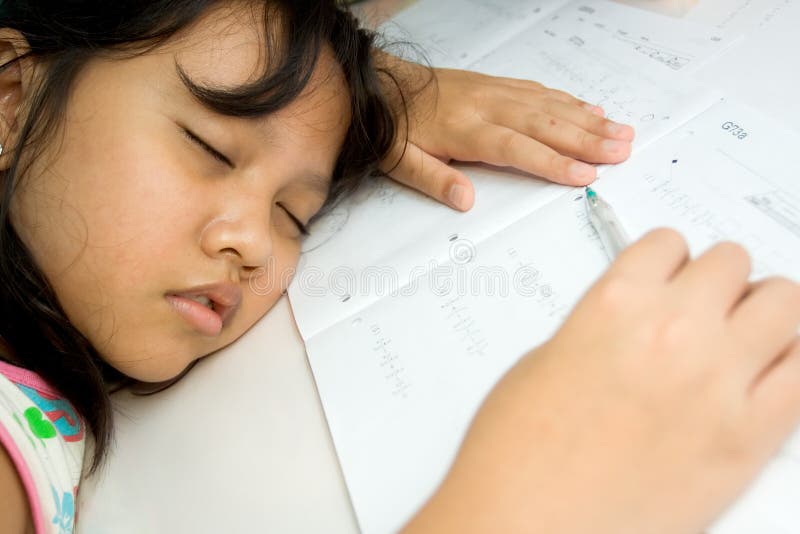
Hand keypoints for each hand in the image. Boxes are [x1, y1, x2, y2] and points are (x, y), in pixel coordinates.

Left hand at [379, 63, 634, 210]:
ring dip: (588, 119)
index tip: (586, 174)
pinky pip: (540, 91)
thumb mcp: (400, 162)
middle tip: (623, 151)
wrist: (383, 83)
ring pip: (550, 105)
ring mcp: (496, 92)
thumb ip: (433, 180)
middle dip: (588, 139)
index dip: (553, 162)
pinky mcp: (497, 84)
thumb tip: (465, 201)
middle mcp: (488, 106)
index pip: (518, 148)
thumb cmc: (394, 127)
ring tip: (621, 132)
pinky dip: (568, 101)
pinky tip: (589, 109)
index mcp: (466, 129)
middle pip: (545, 124)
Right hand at [405, 229, 799, 533]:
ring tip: (744, 334)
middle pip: (731, 262)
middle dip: (719, 280)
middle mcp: (672, 333)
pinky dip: (792, 363)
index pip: (668, 244)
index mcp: (614, 306)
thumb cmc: (517, 454)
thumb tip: (632, 326)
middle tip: (708, 303)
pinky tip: (767, 373)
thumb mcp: (544, 363)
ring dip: (764, 312)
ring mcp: (716, 383)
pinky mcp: (747, 438)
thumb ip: (600, 331)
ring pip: (784, 303)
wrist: (527, 522)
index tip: (671, 270)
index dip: (669, 257)